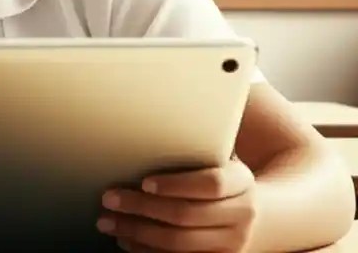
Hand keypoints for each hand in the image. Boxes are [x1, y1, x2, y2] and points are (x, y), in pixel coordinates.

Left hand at [96, 157, 257, 252]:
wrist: (250, 214)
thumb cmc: (219, 176)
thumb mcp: (219, 157)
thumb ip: (197, 144)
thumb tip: (154, 117)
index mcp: (242, 182)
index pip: (211, 184)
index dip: (176, 184)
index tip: (145, 182)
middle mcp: (242, 215)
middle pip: (187, 215)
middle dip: (142, 208)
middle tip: (109, 198)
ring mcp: (231, 243)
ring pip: (178, 243)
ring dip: (137, 232)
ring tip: (107, 221)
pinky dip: (145, 251)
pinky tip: (125, 239)